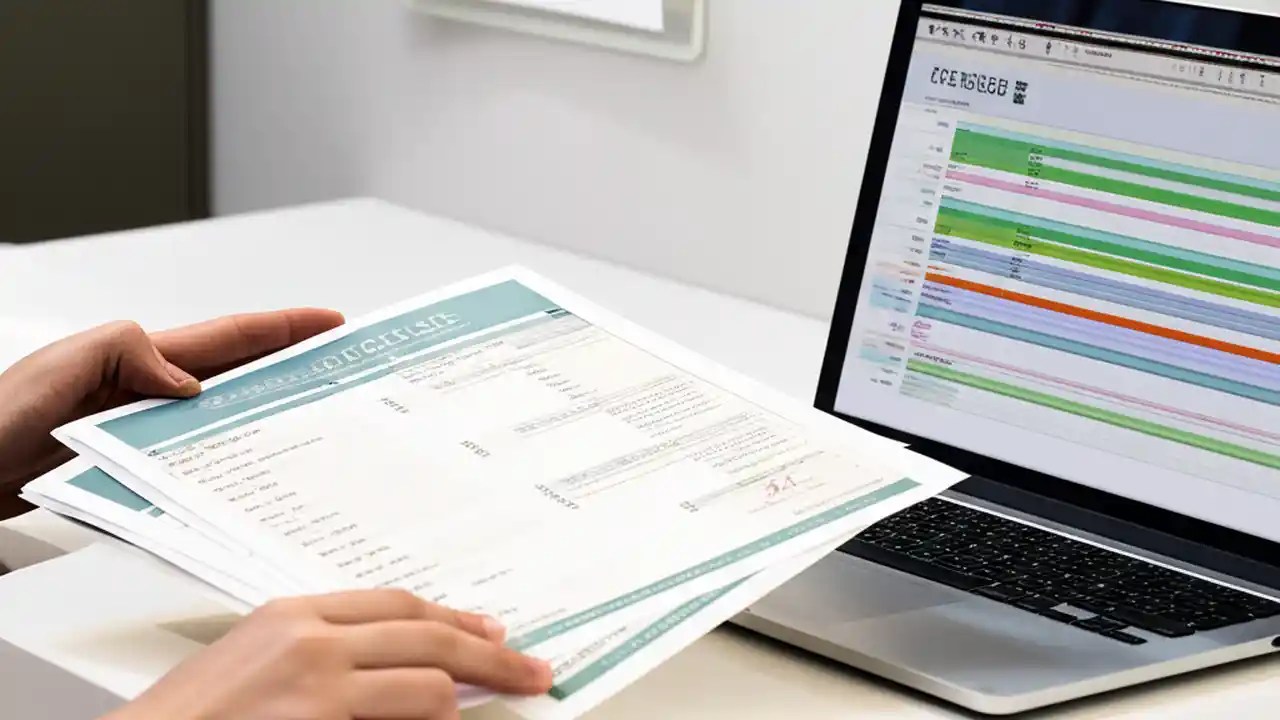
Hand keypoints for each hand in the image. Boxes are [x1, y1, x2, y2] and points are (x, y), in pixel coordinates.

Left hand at [0, 309, 343, 496]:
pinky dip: (227, 465)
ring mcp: (144, 428)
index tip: (331, 323)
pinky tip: (248, 480)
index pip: (230, 337)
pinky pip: (195, 462)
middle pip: (239, 375)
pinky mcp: (132, 465)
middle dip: (292, 367)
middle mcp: (150, 391)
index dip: (284, 327)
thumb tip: (189, 383)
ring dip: (267, 420)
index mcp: (141, 357)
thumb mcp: (63, 366)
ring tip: (314, 427)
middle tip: (340, 374)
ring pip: (223, 421)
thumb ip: (127, 354)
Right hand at [102, 589, 552, 719]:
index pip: (398, 606)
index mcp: (293, 615)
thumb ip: (323, 651)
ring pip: (429, 685)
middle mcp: (311, 641)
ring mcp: (317, 686)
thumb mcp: (255, 661)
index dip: (455, 620)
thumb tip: (393, 660)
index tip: (492, 631)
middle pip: (427, 636)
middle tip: (530, 670)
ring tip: (489, 707)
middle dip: (491, 655)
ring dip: (462, 702)